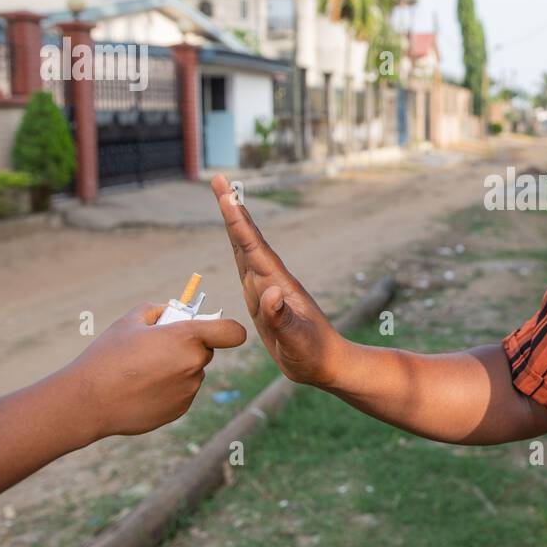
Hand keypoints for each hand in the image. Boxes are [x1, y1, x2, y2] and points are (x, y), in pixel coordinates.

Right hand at [67, 302, 246, 441]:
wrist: (88, 401)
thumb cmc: (108, 356)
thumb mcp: (131, 321)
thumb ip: (159, 310)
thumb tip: (175, 311)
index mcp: (187, 337)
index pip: (232, 332)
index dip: (228, 330)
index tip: (220, 331)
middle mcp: (194, 364)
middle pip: (205, 351)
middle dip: (189, 347)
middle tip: (158, 348)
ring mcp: (189, 390)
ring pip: (192, 373)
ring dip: (177, 369)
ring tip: (143, 371)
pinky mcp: (180, 409)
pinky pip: (182, 392)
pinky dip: (169, 389)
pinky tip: (142, 389)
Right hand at [210, 174, 343, 387]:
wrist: (327, 365)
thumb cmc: (315, 355)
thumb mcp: (298, 340)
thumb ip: (283, 318)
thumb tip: (269, 293)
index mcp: (278, 284)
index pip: (253, 245)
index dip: (237, 219)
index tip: (226, 192)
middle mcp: (271, 280)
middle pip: (246, 239)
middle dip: (232, 210)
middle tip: (218, 181)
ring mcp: (267, 290)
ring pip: (245, 251)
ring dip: (234, 225)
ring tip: (225, 201)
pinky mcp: (264, 302)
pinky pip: (246, 270)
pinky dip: (237, 250)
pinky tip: (235, 244)